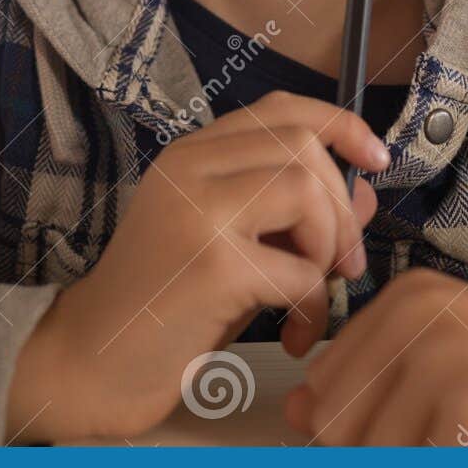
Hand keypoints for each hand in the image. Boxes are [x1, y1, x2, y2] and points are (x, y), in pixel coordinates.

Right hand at [6, 90, 388, 442]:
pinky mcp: (212, 264)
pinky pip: (300, 271)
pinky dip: (314, 307)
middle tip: (342, 264)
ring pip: (306, 192)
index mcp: (190, 155)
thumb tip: (364, 190)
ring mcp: (197, 211)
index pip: (279, 108)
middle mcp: (188, 169)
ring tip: (313, 292)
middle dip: (342, 209)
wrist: (92, 359)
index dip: (339, 125)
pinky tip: (295, 334)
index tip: (375, 159)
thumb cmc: (164, 305)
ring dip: (329, 248)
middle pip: (303, 147)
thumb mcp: (234, 243)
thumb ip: (292, 211)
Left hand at [284, 266, 467, 444]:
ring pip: (367, 463)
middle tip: (451, 445)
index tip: (408, 438)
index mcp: (406, 298)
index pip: (318, 390)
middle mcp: (415, 316)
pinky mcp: (467, 413)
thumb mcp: (448, 362)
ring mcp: (440, 360)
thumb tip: (293, 414)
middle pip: (333, 429)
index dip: (344, 435)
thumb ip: (368, 383)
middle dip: (373, 461)